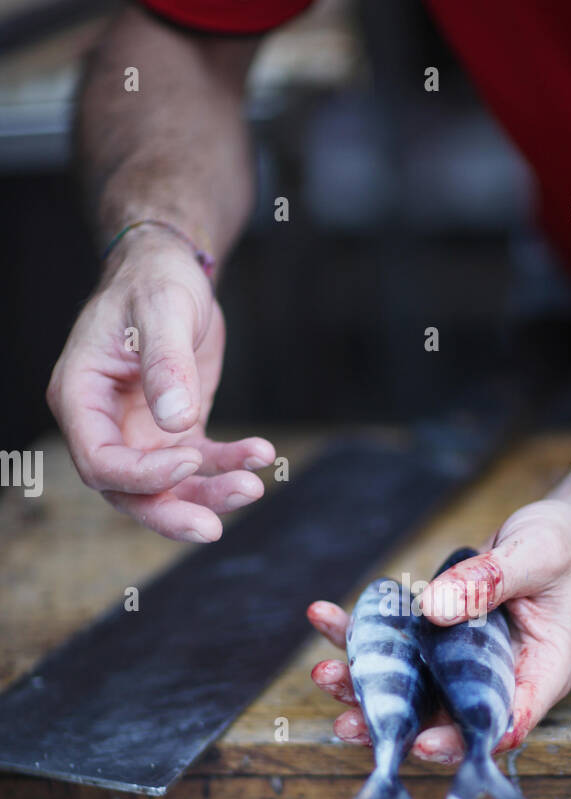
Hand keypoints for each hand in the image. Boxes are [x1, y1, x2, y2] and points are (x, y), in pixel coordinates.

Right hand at [46, 232, 274, 540]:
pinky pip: (200, 464)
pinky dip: (229, 464)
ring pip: (167, 488)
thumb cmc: (156, 280)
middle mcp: (103, 424)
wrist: (174, 269)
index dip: (142, 473)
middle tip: (213, 528)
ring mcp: (138, 434)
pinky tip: (262, 453)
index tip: (189, 456)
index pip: (101, 460)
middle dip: (171, 512)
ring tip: (253, 487)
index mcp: (79, 396)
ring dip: (209, 495)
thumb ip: (167, 364)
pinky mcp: (174, 434)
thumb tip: (175, 422)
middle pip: (129, 492)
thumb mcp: (163, 309)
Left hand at [307, 498, 570, 760]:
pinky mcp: (442, 638)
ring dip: (367, 684)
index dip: (459, 742)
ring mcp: (466, 661)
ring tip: (324, 674)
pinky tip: (325, 617)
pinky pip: (400, 645)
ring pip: (414, 688)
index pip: (500, 725)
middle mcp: (499, 677)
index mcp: (540, 673)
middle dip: (394, 722)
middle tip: (345, 722)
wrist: (562, 527)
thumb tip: (431, 609)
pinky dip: (361, 635)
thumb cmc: (565, 545)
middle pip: (445, 717)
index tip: (417, 743)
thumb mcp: (537, 555)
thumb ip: (490, 581)